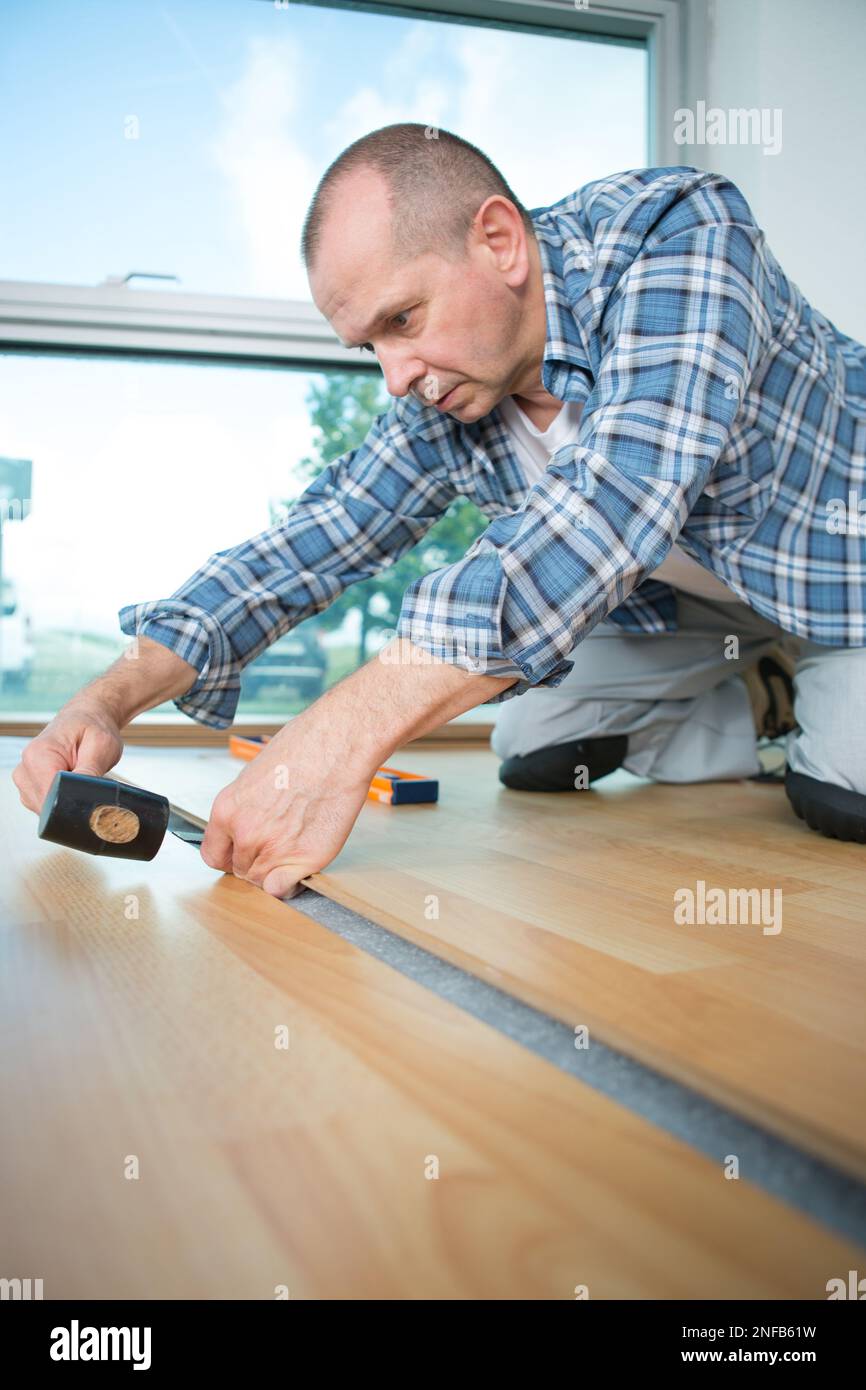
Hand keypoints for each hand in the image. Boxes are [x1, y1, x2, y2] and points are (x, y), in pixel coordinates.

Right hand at [13, 699, 124, 813]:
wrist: (86, 718)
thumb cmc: (93, 728)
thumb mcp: (101, 746)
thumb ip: (89, 773)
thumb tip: (84, 798)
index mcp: (38, 755)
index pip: (50, 796)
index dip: (73, 802)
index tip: (89, 794)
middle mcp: (25, 769)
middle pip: (46, 806)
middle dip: (70, 802)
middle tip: (88, 782)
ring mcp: (25, 780)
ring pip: (45, 809)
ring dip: (66, 801)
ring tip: (79, 778)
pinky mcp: (30, 788)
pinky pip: (45, 806)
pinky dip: (60, 800)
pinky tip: (71, 784)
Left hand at [199, 637, 515, 898]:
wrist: (337, 746)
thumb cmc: (302, 749)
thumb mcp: (254, 776)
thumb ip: (245, 810)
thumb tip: (246, 830)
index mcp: (226, 811)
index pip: (213, 856)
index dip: (230, 856)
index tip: (241, 853)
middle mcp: (246, 834)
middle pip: (240, 870)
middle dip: (256, 861)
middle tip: (279, 843)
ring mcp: (274, 850)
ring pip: (262, 881)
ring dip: (275, 871)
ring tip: (293, 847)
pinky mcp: (304, 859)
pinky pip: (283, 888)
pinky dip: (288, 884)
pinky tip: (298, 866)